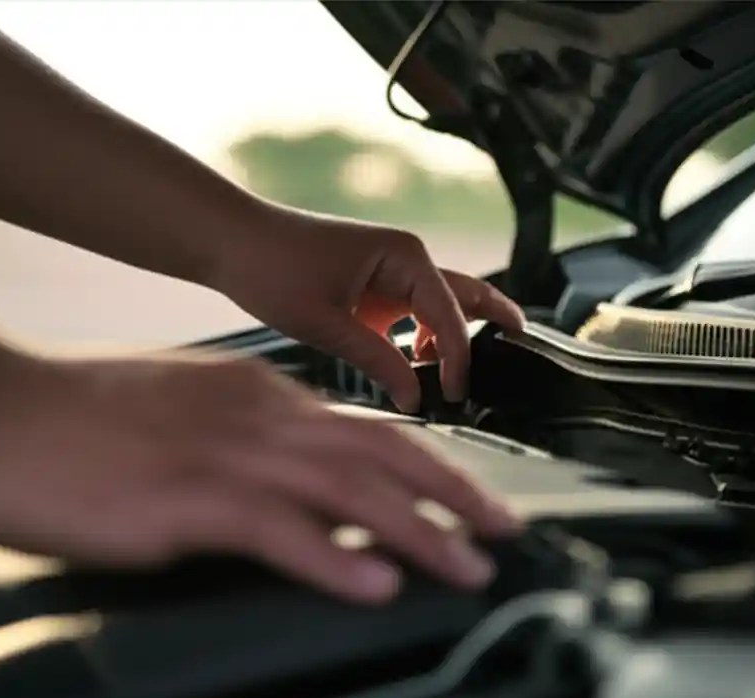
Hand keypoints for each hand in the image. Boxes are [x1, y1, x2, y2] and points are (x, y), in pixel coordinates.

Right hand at [0, 352, 521, 603]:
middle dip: (453, 494)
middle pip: (381, 451)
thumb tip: (292, 480)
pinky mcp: (183, 497)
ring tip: (469, 566)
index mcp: (255, 394)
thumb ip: (240, 438)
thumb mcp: (177, 415)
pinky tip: (375, 581)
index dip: (430, 463)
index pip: (364, 427)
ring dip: (419, 530)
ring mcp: (222, 452)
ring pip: (349, 487)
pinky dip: (335, 555)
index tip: (469, 496)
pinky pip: (278, 529)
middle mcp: (255, 414)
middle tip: (504, 531)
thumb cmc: (70, 420)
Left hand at [207, 206, 525, 412]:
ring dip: (453, 340)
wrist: (231, 242)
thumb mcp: (325, 323)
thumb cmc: (271, 266)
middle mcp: (406, 258)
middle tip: (523, 352)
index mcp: (405, 255)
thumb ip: (375, 360)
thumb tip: (413, 398)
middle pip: (468, 295)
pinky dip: (422, 342)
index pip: (451, 314)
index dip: (459, 359)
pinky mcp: (373, 287)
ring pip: (442, 307)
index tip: (454, 394)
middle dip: (496, 324)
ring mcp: (391, 273)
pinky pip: (413, 315)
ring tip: (459, 379)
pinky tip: (415, 368)